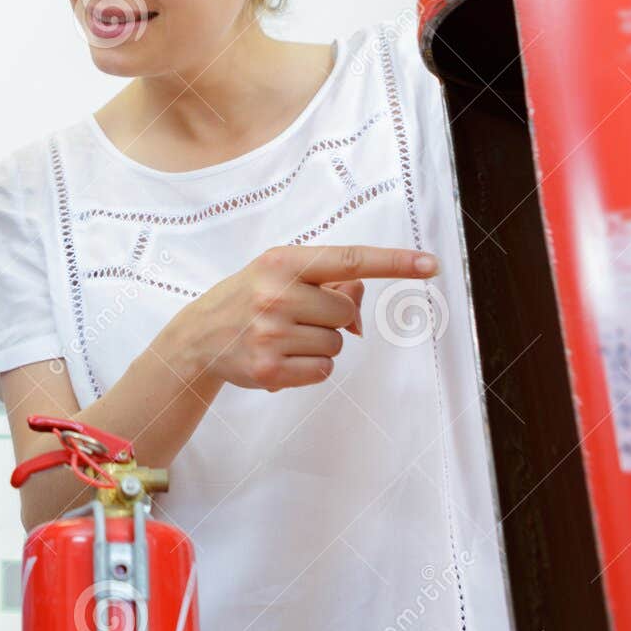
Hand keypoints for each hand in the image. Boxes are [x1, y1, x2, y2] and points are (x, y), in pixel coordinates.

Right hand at [160, 245, 439, 391]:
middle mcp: (276, 295)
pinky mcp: (269, 369)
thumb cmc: (249, 298)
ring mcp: (271, 334)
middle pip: (346, 312)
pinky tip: (283, 358)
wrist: (199, 337)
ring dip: (320, 344)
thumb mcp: (281, 274)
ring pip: (337, 344)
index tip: (431, 264)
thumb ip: (326, 281)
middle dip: (331, 317)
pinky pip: (323, 371)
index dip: (393, 262)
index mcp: (282, 262)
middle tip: (296, 315)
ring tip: (285, 337)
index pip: (349, 260)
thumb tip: (359, 308)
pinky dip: (311, 367)